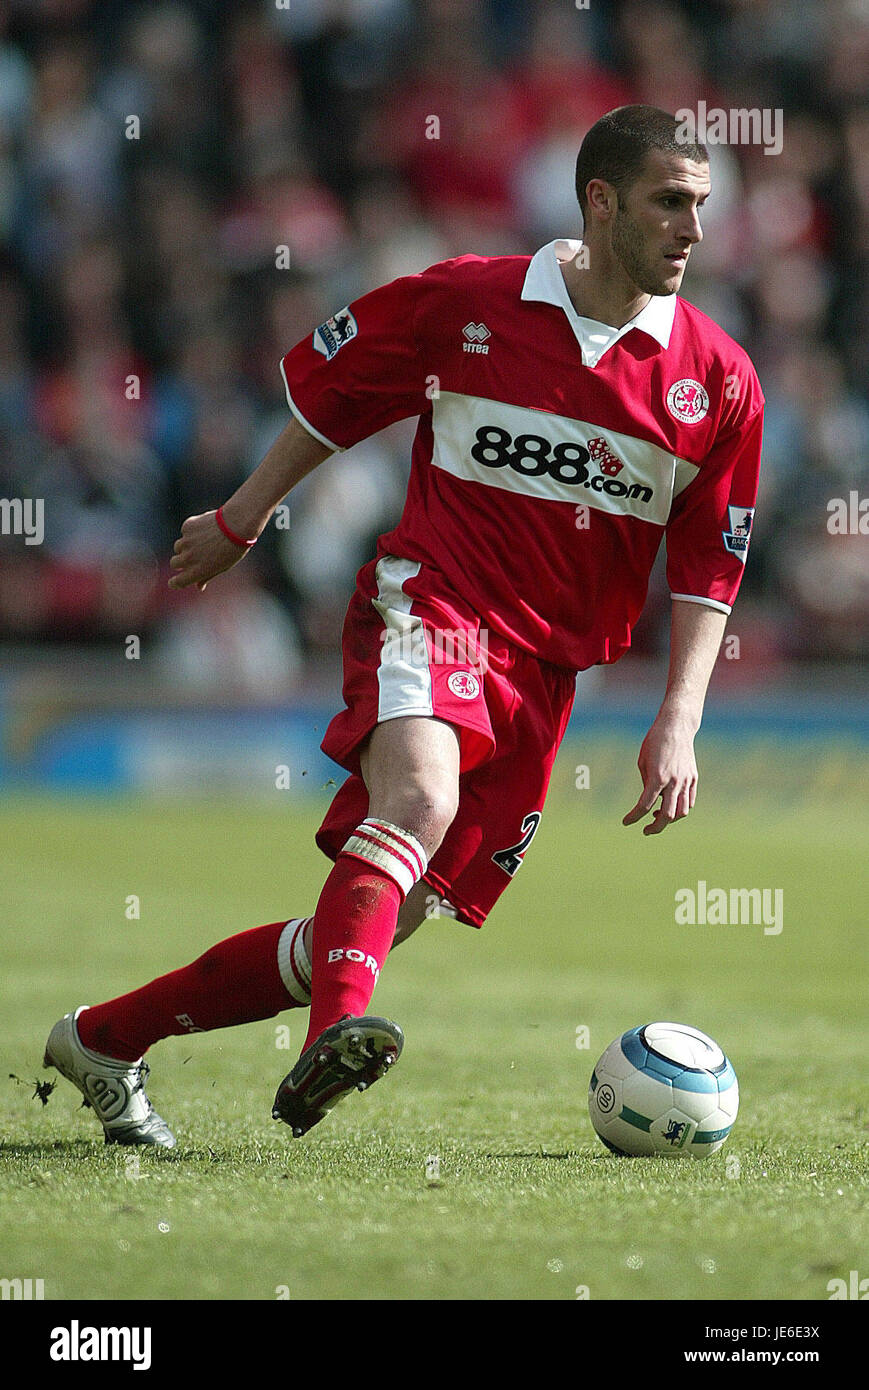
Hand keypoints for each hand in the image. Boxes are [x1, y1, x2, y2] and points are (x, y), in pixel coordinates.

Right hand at [168, 511, 249, 590]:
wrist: (237, 525)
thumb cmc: (233, 548)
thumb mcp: (223, 567)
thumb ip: (207, 576)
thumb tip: (199, 587)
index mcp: (197, 572)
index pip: (177, 582)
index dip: (174, 582)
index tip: (175, 581)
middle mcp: (188, 558)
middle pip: (174, 563)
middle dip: (180, 561)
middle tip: (192, 557)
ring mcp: (186, 542)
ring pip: (178, 546)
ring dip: (186, 546)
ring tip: (204, 541)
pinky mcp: (186, 528)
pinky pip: (185, 532)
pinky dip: (192, 532)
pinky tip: (207, 529)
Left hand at [622, 709, 697, 834]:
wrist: (676, 727)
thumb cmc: (654, 742)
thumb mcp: (643, 762)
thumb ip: (646, 784)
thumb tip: (649, 801)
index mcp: (657, 778)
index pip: (644, 806)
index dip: (633, 817)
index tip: (626, 822)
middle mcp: (673, 782)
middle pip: (667, 816)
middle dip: (655, 828)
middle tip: (645, 830)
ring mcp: (686, 781)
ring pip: (682, 812)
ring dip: (669, 819)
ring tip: (657, 816)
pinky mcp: (693, 778)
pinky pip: (689, 801)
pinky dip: (681, 808)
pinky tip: (670, 805)